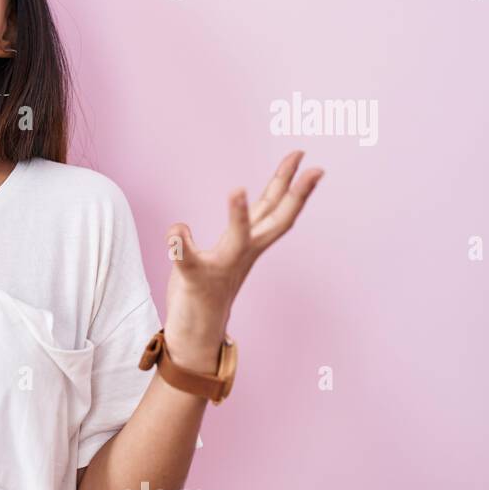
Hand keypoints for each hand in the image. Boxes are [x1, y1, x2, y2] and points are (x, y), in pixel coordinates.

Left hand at [162, 150, 323, 370]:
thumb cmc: (211, 285)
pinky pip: (186, 261)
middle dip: (294, 194)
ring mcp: (221, 268)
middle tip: (312, 167)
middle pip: (275, 220)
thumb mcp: (232, 246)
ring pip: (236, 240)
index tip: (307, 158)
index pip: (276, 209)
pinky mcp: (194, 280)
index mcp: (250, 244)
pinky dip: (180, 245)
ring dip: (237, 216)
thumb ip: (240, 222)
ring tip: (236, 189)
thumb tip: (242, 193)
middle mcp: (242, 254)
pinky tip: (175, 230)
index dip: (293, 185)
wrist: (198, 330)